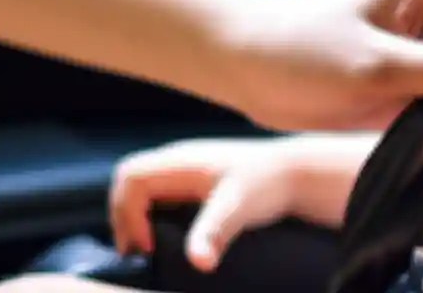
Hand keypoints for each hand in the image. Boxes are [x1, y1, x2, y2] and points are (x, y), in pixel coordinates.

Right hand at [108, 139, 295, 272]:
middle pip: (129, 180)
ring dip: (136, 215)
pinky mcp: (196, 179)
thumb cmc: (269, 183)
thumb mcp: (239, 208)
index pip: (131, 177)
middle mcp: (178, 159)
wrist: (298, 171)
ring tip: (147, 248)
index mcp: (181, 160)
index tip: (149, 245)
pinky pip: (160, 192)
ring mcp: (186, 168)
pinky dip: (152, 214)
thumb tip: (199, 263)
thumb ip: (215, 232)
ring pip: (143, 186)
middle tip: (138, 252)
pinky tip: (166, 236)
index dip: (128, 212)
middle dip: (124, 216)